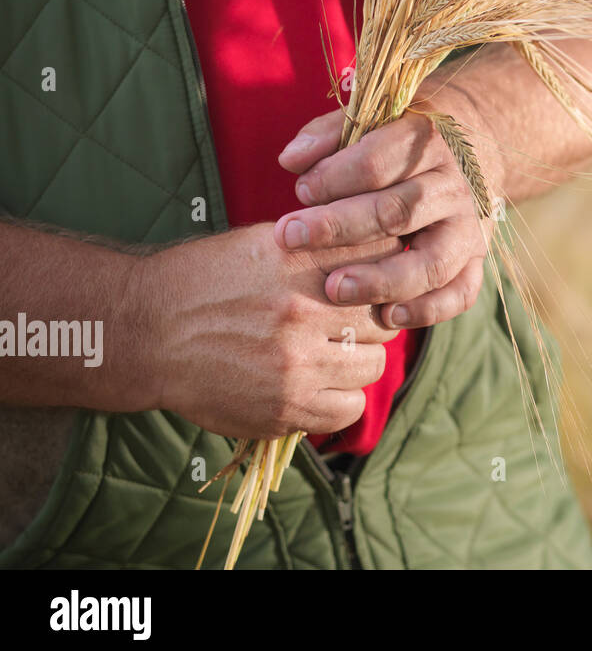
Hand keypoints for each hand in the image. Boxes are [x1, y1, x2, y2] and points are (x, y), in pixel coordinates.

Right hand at [140, 223, 403, 437]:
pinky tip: (324, 384)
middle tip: (351, 321)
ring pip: (374, 364)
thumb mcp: (263, 242)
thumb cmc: (205, 279)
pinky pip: (350, 408)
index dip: (386, 269)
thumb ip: (321, 244)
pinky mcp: (285, 409)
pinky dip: (344, 397)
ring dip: (361, 358)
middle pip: (383, 316)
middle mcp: (302, 312)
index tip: (375, 278)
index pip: (382, 261)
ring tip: (336, 353)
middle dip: (373, 317)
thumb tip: (380, 246)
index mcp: (300, 263)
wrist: (147, 332)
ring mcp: (296, 365)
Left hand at [272, 80, 499, 330]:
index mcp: (427, 139)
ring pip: (432, 260)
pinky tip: (388, 316)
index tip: (301, 191)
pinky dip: (429, 309)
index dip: (334, 178)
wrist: (480, 140)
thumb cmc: (405, 136)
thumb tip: (291, 161)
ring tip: (334, 288)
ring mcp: (470, 225)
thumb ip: (329, 134)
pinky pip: (462, 292)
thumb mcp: (374, 116)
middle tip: (291, 238)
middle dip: (339, 228)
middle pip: (397, 211)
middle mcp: (454, 184)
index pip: (378, 162)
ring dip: (381, 279)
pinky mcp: (478, 257)